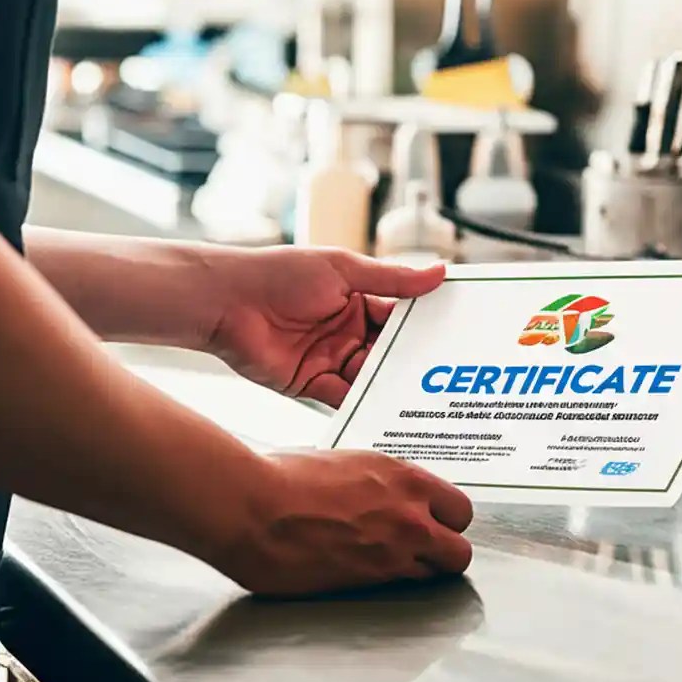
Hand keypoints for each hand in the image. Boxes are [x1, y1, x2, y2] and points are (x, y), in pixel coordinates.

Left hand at [205, 247, 444, 406]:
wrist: (226, 301)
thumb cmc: (279, 273)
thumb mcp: (344, 270)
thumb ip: (392, 279)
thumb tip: (437, 273)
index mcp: (356, 299)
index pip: (399, 316)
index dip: (424, 326)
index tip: (455, 336)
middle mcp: (346, 332)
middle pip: (389, 351)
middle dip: (414, 361)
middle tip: (448, 374)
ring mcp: (331, 359)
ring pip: (372, 376)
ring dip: (394, 385)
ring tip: (426, 397)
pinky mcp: (312, 384)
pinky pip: (346, 398)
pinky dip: (366, 404)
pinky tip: (390, 412)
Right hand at [215, 448, 473, 594]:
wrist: (252, 507)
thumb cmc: (283, 478)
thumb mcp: (346, 462)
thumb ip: (378, 481)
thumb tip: (383, 490)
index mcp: (404, 477)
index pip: (459, 508)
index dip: (446, 519)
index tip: (432, 522)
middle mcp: (410, 514)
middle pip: (460, 549)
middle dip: (446, 552)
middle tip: (424, 551)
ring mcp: (393, 551)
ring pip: (436, 574)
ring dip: (420, 571)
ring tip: (391, 563)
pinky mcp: (369, 580)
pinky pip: (401, 586)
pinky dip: (392, 583)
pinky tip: (367, 571)